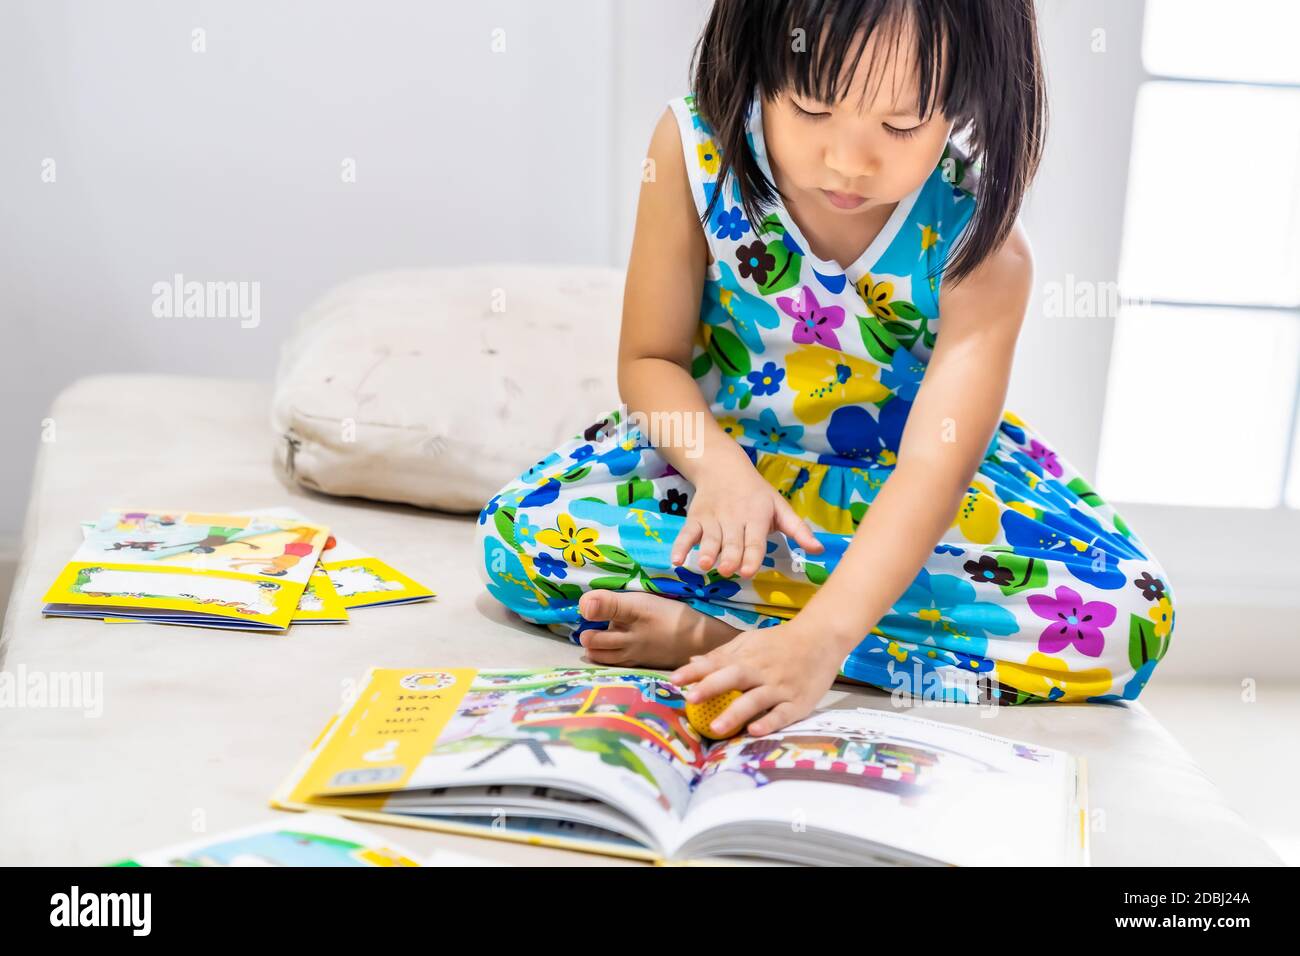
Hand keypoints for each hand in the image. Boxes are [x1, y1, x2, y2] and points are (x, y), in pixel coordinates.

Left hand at [667, 617, 843, 736]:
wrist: (822, 638)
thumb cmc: (781, 642)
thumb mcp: (751, 642)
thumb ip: (723, 654)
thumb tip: (692, 663)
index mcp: (747, 656)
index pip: (716, 663)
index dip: (695, 672)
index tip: (674, 679)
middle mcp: (761, 671)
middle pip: (734, 678)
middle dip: (712, 687)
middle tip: (691, 698)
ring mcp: (780, 687)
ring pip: (755, 700)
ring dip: (735, 713)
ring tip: (716, 727)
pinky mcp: (798, 703)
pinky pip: (782, 714)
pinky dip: (768, 722)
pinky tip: (754, 731)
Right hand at [670, 461, 822, 578]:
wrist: (723, 468)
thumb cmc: (756, 495)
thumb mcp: (780, 508)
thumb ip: (798, 530)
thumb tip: (820, 550)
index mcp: (757, 516)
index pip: (755, 539)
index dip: (752, 555)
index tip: (748, 571)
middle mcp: (734, 518)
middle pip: (731, 541)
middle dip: (729, 555)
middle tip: (727, 570)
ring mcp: (713, 518)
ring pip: (709, 538)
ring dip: (706, 551)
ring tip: (705, 565)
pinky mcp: (695, 519)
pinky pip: (687, 533)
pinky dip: (680, 546)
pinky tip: (677, 560)